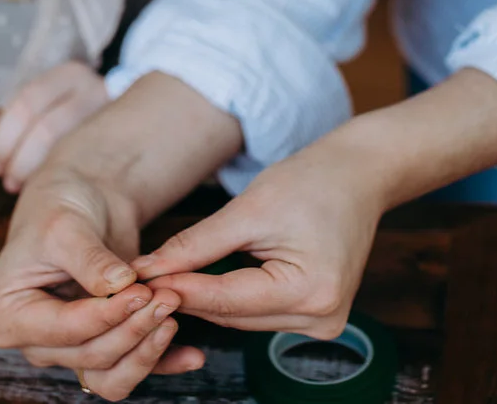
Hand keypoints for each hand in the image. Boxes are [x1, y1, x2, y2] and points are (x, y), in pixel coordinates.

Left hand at [0, 61, 109, 192]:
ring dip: (33, 172)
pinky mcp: (120, 144)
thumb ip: (0, 121)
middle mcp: (96, 91)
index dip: (3, 136)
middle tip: (5, 180)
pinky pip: (85, 166)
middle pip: (47, 127)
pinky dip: (56, 178)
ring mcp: (113, 118)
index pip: (28, 100)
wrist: (125, 129)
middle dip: (17, 159)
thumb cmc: (61, 120)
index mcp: (70, 76)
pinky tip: (45, 189)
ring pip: (67, 148)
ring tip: (18, 186)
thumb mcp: (32, 112)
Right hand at [0, 165, 204, 398]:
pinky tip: (192, 356)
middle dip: (132, 329)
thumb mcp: (67, 228)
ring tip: (173, 317)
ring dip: (146, 351)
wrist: (80, 198)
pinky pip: (130, 369)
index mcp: (9, 316)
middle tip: (166, 297)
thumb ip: (90, 260)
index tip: (141, 291)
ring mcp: (70, 348)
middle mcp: (37, 342)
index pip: (65, 329)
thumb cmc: (59, 208)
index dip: (106, 314)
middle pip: (90, 355)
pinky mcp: (101, 344)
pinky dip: (162, 363)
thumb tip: (121, 285)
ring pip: (110, 374)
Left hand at [132, 134, 387, 337]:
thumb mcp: (250, 209)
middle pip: (232, 314)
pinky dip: (230, 298)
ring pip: (242, 318)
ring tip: (159, 281)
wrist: (361, 175)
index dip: (177, 289)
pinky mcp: (317, 316)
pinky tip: (198, 283)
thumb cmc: (313, 181)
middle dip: (187, 295)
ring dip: (205, 299)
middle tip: (138, 282)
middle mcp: (321, 318)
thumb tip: (150, 269)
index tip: (136, 281)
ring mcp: (323, 323)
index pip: (226, 299)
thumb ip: (197, 245)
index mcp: (310, 290)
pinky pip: (259, 313)